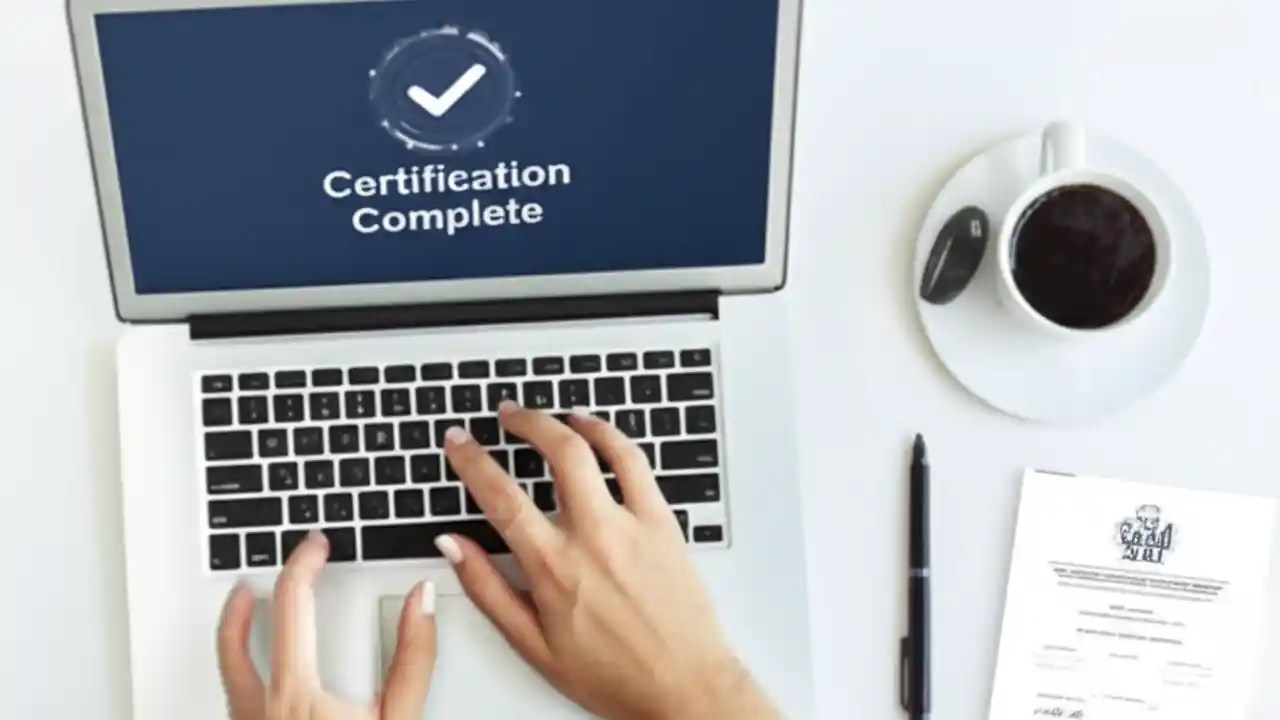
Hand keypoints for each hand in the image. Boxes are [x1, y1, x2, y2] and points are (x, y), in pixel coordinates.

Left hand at [216, 531, 436, 718]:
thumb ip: (412, 660)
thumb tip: (420, 603)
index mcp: (296, 692)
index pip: (291, 606)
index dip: (302, 565)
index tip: (315, 546)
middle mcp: (261, 710)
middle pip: (236, 636)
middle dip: (249, 597)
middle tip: (269, 571)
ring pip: (225, 671)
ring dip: (232, 633)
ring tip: (241, 606)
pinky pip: (234, 701)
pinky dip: (237, 674)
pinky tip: (257, 675)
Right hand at [437, 402, 778, 719]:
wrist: (684, 686)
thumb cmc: (614, 674)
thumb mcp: (533, 644)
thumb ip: (488, 589)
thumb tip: (453, 547)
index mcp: (553, 568)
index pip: (500, 497)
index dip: (472, 461)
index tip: (458, 442)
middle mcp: (592, 538)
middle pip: (553, 454)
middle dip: (522, 423)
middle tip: (504, 415)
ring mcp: (631, 525)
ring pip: (594, 450)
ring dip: (564, 422)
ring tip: (545, 415)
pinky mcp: (663, 522)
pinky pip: (635, 463)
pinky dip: (612, 436)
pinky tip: (595, 429)